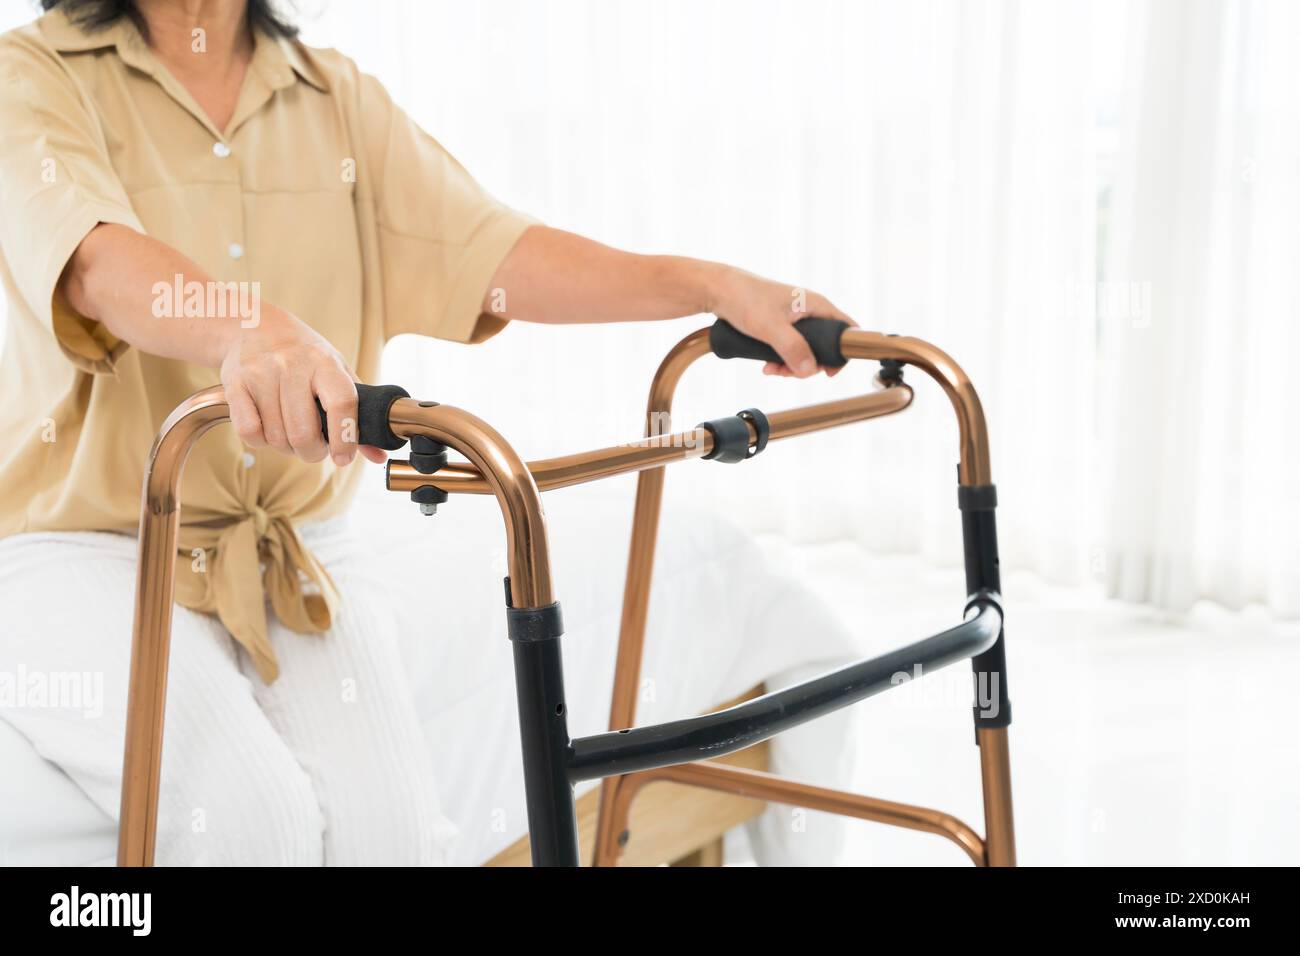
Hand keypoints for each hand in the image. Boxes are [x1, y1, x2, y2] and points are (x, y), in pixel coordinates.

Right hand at [219, 306, 386, 466]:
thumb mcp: (336, 372)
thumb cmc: (304, 355)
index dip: (345, 438)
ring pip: (276, 437)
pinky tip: (268, 429)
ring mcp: (261, 373)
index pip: (342, 403)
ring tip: (291, 434)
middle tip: (314, 448)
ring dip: (286, 447)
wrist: (254, 325)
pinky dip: (260, 441)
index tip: (343, 458)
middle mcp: (292, 365)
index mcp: (325, 363)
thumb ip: (357, 413)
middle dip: (312, 452)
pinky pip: (249, 431)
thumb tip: (378, 455)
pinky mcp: (235, 383)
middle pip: (303, 432)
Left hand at [705, 266, 856, 377]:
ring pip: (804, 351)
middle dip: (807, 365)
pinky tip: (766, 365)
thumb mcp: (771, 327)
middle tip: (788, 373)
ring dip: (790, 366)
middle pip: (823, 347)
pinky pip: (789, 349)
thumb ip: (792, 348)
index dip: (842, 353)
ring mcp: (795, 319)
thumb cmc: (745, 299)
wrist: (718, 291)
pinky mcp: (780, 326)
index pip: (845, 329)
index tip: (828, 371)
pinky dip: (780, 360)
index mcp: (816, 305)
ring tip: (771, 370)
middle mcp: (809, 311)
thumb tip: (810, 370)